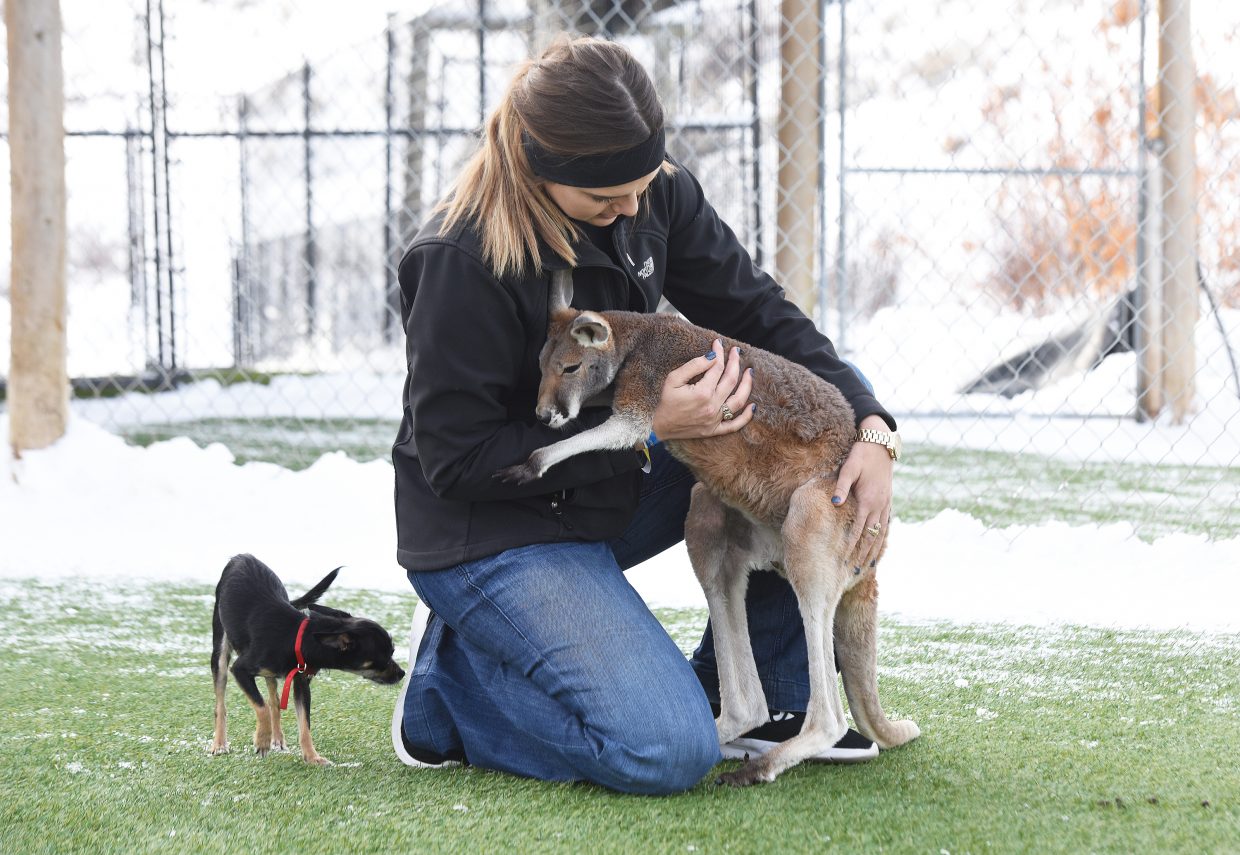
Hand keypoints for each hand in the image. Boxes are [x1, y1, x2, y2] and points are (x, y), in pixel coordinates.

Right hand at [651, 340, 754, 439]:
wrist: (659, 427)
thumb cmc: (665, 401)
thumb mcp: (673, 379)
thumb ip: (694, 366)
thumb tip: (712, 356)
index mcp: (702, 392)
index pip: (717, 368)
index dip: (720, 354)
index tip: (718, 343)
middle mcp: (712, 406)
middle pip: (730, 380)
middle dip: (735, 363)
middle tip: (737, 352)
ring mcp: (715, 420)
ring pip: (738, 401)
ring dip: (747, 385)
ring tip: (749, 372)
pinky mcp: (715, 430)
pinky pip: (735, 425)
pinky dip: (746, 417)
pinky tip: (752, 406)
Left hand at [833, 414, 893, 567]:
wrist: (880, 444)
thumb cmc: (860, 455)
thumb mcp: (848, 468)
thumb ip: (841, 486)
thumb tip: (835, 504)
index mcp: (867, 499)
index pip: (858, 529)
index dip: (851, 545)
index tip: (845, 559)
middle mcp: (879, 505)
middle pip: (871, 535)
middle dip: (863, 553)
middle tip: (855, 571)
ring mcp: (885, 503)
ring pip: (881, 532)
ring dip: (874, 549)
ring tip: (868, 565)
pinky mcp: (888, 500)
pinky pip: (886, 523)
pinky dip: (882, 537)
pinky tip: (879, 545)